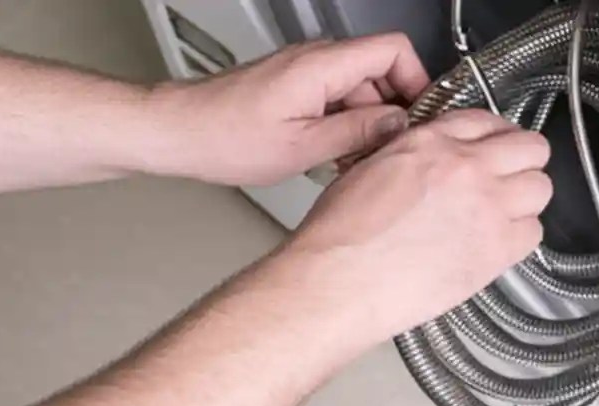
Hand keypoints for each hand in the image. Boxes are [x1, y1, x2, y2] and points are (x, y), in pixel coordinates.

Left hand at [146, 33, 429, 186]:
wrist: (178, 132)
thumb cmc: (224, 138)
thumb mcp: (303, 148)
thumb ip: (358, 133)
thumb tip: (398, 126)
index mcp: (321, 66)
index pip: (393, 50)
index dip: (416, 82)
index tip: (421, 116)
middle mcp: (314, 59)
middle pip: (379, 73)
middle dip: (392, 112)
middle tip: (390, 151)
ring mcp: (303, 71)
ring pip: (358, 89)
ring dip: (367, 124)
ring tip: (357, 161)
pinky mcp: (293, 86)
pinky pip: (335, 97)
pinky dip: (345, 124)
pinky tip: (335, 155)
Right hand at [279, 109, 553, 343]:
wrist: (341, 280)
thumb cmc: (343, 234)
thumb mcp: (372, 166)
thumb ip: (415, 153)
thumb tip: (435, 160)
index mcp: (432, 141)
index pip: (487, 121)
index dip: (493, 137)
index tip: (490, 151)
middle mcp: (468, 166)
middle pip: (531, 148)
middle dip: (522, 162)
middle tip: (507, 180)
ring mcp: (488, 207)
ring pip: (541, 188)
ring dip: (526, 200)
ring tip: (503, 215)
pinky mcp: (496, 249)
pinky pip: (534, 234)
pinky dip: (521, 238)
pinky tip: (497, 244)